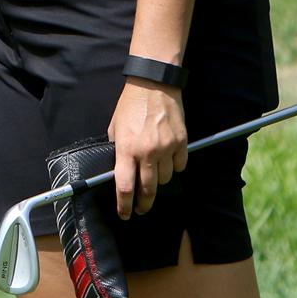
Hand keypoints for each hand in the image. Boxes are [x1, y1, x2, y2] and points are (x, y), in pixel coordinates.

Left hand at [107, 78, 187, 218]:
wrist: (153, 84)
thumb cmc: (131, 104)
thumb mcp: (115, 126)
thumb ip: (117, 148)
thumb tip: (120, 168)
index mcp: (126, 149)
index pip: (125, 186)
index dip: (124, 204)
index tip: (125, 213)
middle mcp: (146, 152)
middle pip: (148, 190)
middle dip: (144, 203)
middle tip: (141, 208)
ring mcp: (166, 148)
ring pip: (165, 179)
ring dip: (159, 180)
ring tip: (154, 172)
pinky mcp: (181, 143)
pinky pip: (180, 166)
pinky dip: (174, 167)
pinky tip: (168, 160)